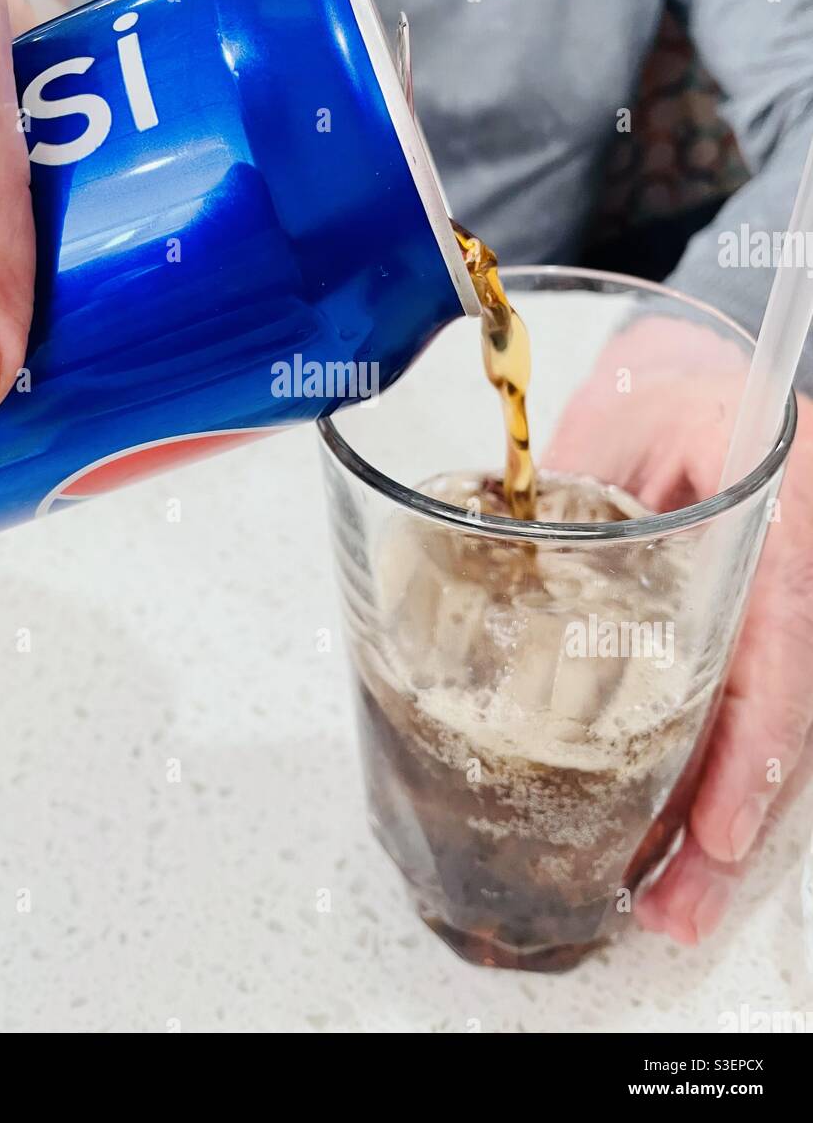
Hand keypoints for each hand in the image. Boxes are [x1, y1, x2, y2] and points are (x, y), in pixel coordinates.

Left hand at [546, 315, 812, 943]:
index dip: (756, 744)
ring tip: (659, 905)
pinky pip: (706, 720)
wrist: (696, 385)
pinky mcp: (712, 643)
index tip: (721, 829)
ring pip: (740, 738)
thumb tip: (508, 530)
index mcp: (785, 524)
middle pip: (770, 723)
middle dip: (724, 828)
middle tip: (673, 909)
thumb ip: (606, 472)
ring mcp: (756, 624)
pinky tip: (645, 838)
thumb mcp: (656, 411)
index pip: (786, 643)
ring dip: (700, 827)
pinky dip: (678, 783)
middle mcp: (785, 588)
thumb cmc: (680, 391)